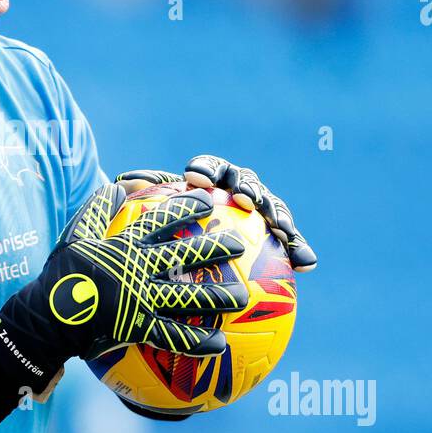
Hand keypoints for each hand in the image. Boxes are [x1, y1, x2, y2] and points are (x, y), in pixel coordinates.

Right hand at [0, 183, 249, 391]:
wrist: (46, 317)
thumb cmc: (61, 274)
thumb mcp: (75, 234)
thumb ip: (97, 209)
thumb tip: (117, 184)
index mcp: (124, 245)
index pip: (160, 220)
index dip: (185, 208)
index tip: (206, 202)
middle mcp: (136, 269)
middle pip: (183, 255)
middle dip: (214, 248)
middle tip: (237, 245)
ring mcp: (139, 299)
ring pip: (186, 296)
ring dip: (216, 296)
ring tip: (240, 296)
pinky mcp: (137, 328)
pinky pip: (172, 335)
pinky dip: (196, 340)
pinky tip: (218, 343)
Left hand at [113, 158, 316, 271]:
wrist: (196, 238)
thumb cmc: (171, 224)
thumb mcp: (153, 211)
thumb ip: (145, 194)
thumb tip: (124, 182)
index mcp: (209, 178)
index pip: (208, 167)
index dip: (204, 169)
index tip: (193, 179)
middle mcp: (237, 188)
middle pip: (247, 182)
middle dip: (247, 188)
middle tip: (242, 199)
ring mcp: (260, 210)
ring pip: (273, 208)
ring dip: (278, 216)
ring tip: (280, 229)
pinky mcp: (276, 234)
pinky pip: (290, 242)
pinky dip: (299, 250)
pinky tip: (307, 265)